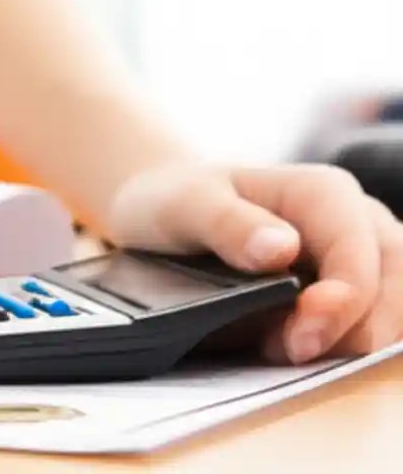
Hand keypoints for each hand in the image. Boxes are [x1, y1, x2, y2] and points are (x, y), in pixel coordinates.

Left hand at [109, 162, 402, 363]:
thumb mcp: (184, 205)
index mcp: (323, 193)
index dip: (343, 301)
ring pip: (388, 315)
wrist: (166, 216)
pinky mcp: (348, 295)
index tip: (303, 340)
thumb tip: (281, 249)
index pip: (359, 252)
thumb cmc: (177, 202)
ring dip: (346, 344)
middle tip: (289, 353)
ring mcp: (360, 261)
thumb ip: (227, 223)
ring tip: (280, 348)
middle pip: (390, 289)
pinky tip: (292, 349)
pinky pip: (367, 328)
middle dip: (350, 332)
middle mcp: (356, 223)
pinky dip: (340, 347)